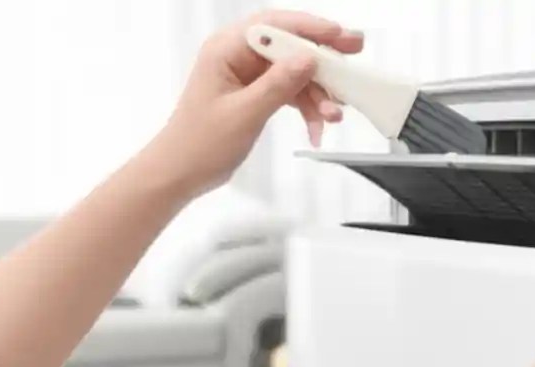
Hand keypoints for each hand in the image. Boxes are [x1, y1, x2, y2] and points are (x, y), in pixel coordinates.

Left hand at [147, 9, 362, 196]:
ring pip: (295, 72)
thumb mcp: (243, 114)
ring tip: (333, 116)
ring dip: (318, 94)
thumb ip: (277, 84)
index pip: (274, 26)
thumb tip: (308, 59)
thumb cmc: (199, 143)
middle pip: (290, 45)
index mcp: (226, 49)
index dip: (310, 28)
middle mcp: (238, 55)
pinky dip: (306, 109)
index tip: (339, 35)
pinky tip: (316, 129)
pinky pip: (290, 92)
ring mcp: (248, 75)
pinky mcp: (256, 93)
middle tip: (354, 59)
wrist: (181, 172)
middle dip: (323, 57)